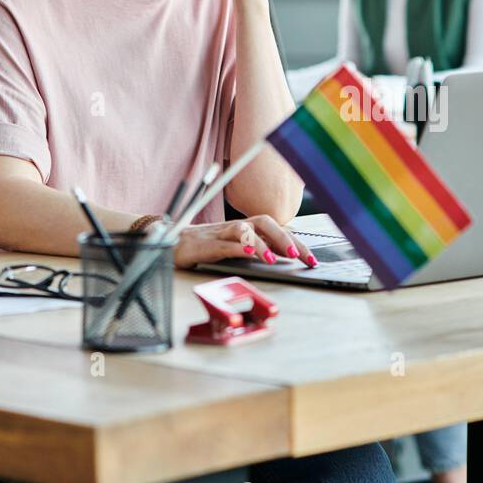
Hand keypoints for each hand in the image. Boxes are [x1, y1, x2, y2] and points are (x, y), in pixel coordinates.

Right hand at [174, 215, 317, 269]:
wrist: (171, 243)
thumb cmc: (205, 247)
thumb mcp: (234, 248)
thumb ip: (254, 250)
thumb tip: (281, 258)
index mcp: (245, 228)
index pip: (275, 229)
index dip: (295, 241)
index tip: (311, 259)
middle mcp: (236, 227)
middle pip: (265, 223)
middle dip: (285, 238)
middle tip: (299, 257)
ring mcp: (221, 233)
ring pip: (245, 229)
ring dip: (263, 243)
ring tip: (276, 259)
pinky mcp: (207, 243)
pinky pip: (226, 242)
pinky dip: (240, 246)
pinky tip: (250, 253)